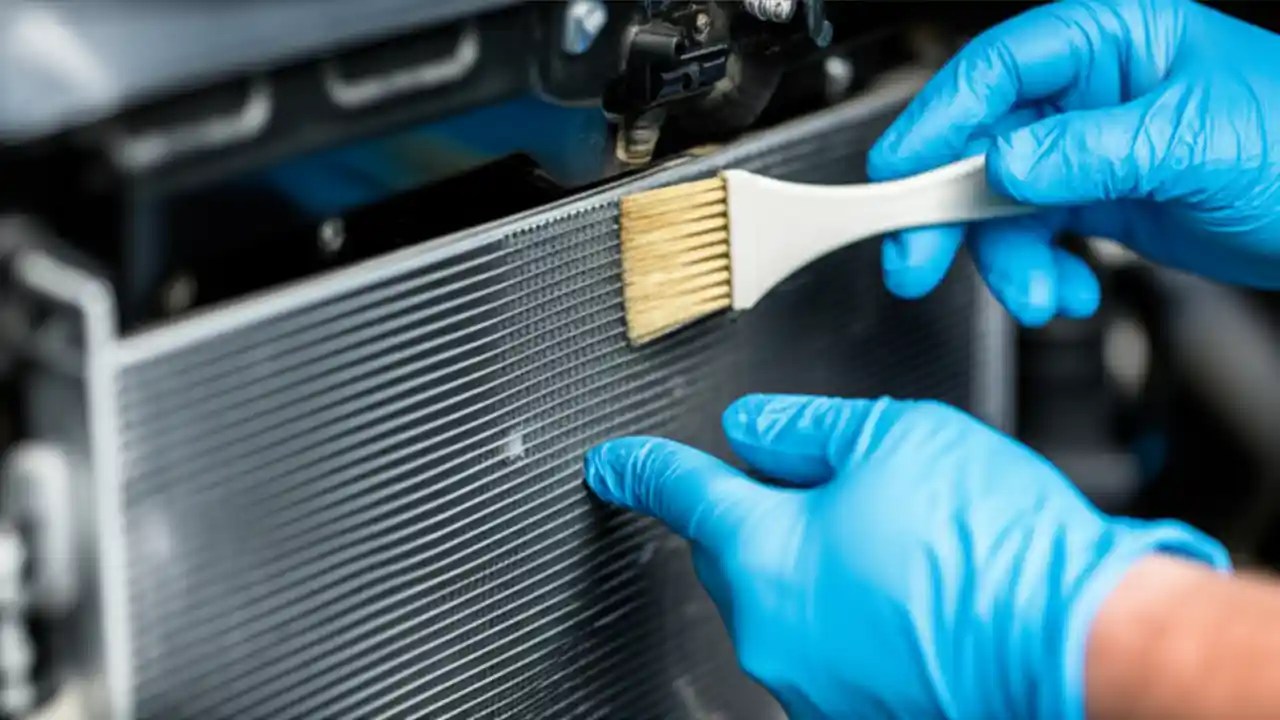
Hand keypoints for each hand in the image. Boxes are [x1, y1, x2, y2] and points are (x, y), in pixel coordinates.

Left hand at [584, 395, 1228, 718]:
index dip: (640, 469)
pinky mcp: (854, 715)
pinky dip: (852, 621)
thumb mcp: (892, 439)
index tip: (612, 467)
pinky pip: (829, 652)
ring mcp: (811, 687)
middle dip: (767, 517)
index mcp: (763, 553)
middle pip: (736, 555)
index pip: (679, 493)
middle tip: (845, 492)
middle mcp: (771, 634)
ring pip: (787, 607)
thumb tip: (753, 429)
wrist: (1076, 645)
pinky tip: (912, 599)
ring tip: (906, 550)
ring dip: (819, 572)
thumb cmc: (991, 545)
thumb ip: (803, 429)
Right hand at [867, 0, 1279, 325]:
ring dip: (1007, 261)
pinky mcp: (1098, 201)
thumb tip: (1004, 162)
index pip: (999, 68)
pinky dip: (1041, 274)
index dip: (938, 119)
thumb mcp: (1193, 141)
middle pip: (983, 142)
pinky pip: (1037, 237)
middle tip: (916, 262)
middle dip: (949, 210)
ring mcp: (1089, 149)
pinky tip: (1071, 292)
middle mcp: (1091, 91)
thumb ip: (1088, 150)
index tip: (897, 172)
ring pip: (1003, 203)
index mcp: (1114, 41)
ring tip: (1040, 298)